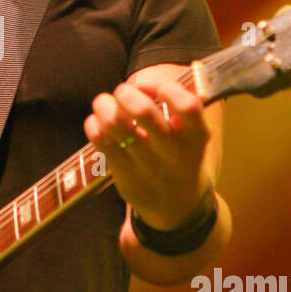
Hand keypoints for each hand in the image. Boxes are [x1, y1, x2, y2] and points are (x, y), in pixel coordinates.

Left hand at [83, 77, 211, 230]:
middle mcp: (174, 152)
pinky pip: (103, 144)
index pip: (187, 106)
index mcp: (196, 137)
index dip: (168, 89)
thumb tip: (139, 84)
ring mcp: (148, 166)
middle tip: (123, 93)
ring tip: (103, 103)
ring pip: (117, 125)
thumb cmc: (178, 157)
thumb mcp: (190, 135)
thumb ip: (172, 106)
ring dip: (105, 105)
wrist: (177, 207)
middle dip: (126, 93)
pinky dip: (94, 125)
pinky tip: (96, 122)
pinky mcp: (126, 176)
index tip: (157, 89)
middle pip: (144, 112)